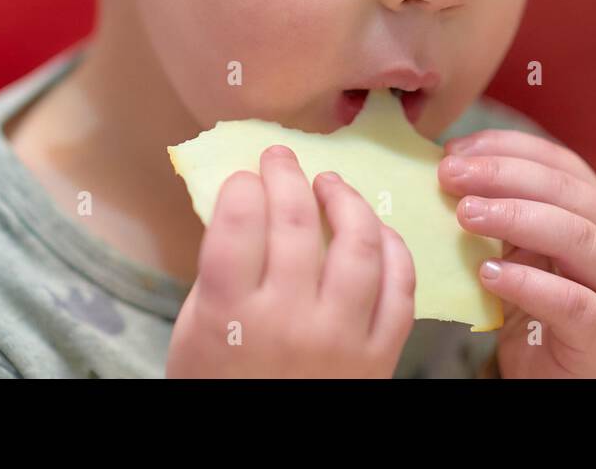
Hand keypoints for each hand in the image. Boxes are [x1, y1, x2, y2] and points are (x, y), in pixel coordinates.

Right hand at [166, 144, 415, 377]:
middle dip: (286, 175)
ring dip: (345, 201)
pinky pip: (400, 288)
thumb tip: (243, 204)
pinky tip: (376, 230)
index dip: (241, 186)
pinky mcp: (380, 357)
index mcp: (229, 313)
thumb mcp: (195, 333)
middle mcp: (286, 320)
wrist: (264, 458)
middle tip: (281, 157)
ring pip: (358, 245)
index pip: (236, 222)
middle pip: (293, 222)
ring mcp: (340, 338)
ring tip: (330, 185)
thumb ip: (219, 272)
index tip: (243, 177)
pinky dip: (393, 250)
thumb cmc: (220, 385)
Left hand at [438, 129, 595, 378]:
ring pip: (576, 238)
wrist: (557, 375)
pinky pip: (571, 302)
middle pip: (566, 192)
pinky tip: (488, 274)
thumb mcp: (519, 245)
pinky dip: (528, 284)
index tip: (454, 150)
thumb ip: (499, 209)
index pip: (557, 161)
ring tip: (467, 216)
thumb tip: (446, 167)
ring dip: (517, 218)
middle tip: (451, 176)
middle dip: (504, 176)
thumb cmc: (536, 300)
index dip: (506, 148)